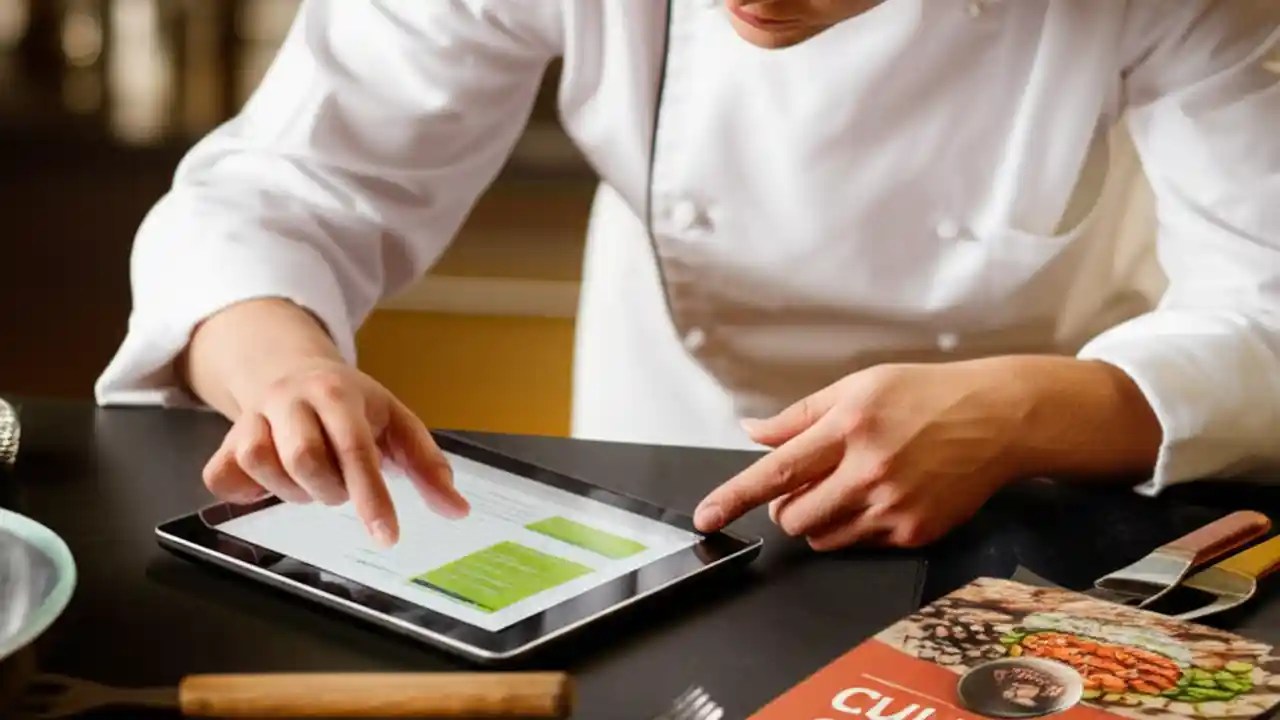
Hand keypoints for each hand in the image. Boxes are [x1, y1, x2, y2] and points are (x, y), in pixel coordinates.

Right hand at [201, 358, 469, 546]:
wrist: (290, 367)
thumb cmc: (351, 404)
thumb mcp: (396, 422)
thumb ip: (427, 465)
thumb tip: (457, 510)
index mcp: (339, 393)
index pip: (356, 449)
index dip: (370, 497)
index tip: (388, 537)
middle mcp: (292, 399)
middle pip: (304, 458)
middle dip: (329, 489)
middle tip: (340, 486)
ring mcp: (253, 416)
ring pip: (261, 464)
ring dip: (292, 490)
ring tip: (311, 481)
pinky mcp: (225, 439)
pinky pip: (222, 476)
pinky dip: (245, 491)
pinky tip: (270, 484)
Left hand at [692, 361, 1031, 549]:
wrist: (999, 419)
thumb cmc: (926, 395)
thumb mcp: (859, 387)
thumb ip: (800, 415)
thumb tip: (752, 431)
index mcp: (849, 426)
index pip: (777, 470)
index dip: (735, 496)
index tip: (706, 517)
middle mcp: (870, 469)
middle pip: (793, 517)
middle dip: (789, 506)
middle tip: (811, 483)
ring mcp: (894, 506)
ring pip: (822, 536)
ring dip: (821, 518)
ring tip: (851, 486)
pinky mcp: (914, 532)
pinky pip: (860, 544)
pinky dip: (859, 526)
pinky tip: (887, 495)